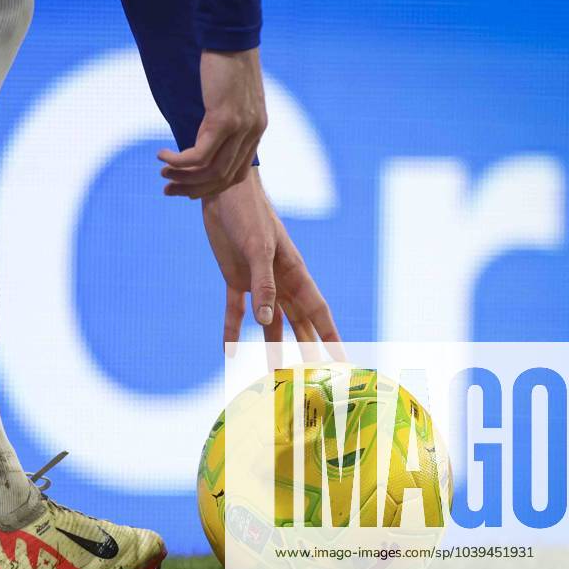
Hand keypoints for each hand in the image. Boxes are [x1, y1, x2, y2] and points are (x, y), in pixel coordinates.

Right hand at [159, 48, 266, 199]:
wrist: (231, 36)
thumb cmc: (226, 64)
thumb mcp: (229, 98)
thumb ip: (223, 121)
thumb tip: (203, 137)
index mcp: (255, 132)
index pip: (235, 176)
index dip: (209, 188)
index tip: (186, 189)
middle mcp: (252, 134)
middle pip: (222, 179)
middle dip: (192, 189)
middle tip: (167, 188)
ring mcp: (240, 128)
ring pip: (210, 170)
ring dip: (182, 176)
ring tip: (163, 172)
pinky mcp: (224, 119)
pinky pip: (199, 154)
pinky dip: (179, 161)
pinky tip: (163, 155)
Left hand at [202, 169, 343, 360]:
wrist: (225, 190)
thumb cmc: (250, 213)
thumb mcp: (257, 248)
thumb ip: (263, 284)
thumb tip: (264, 322)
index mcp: (295, 273)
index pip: (318, 311)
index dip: (330, 337)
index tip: (343, 361)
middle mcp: (280, 282)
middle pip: (298, 323)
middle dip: (308, 349)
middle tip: (315, 377)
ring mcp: (257, 281)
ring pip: (269, 322)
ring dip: (272, 346)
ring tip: (276, 374)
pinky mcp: (234, 277)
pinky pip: (235, 310)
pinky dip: (233, 329)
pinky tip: (230, 352)